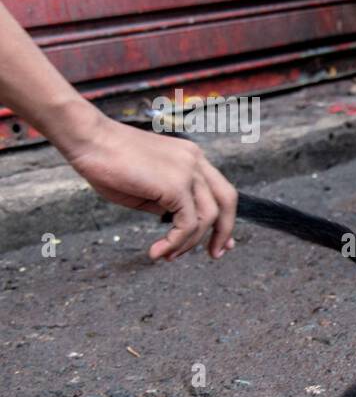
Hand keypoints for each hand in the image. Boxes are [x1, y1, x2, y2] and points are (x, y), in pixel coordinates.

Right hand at [51, 104, 237, 260]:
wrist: (87, 139)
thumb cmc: (106, 162)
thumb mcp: (145, 188)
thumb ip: (167, 202)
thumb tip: (179, 224)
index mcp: (190, 158)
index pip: (219, 190)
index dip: (225, 217)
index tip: (222, 240)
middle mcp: (195, 161)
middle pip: (227, 201)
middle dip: (223, 232)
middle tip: (214, 255)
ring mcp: (188, 170)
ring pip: (208, 216)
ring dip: (190, 243)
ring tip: (168, 256)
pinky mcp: (176, 184)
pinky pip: (186, 223)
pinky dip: (175, 242)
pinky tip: (158, 251)